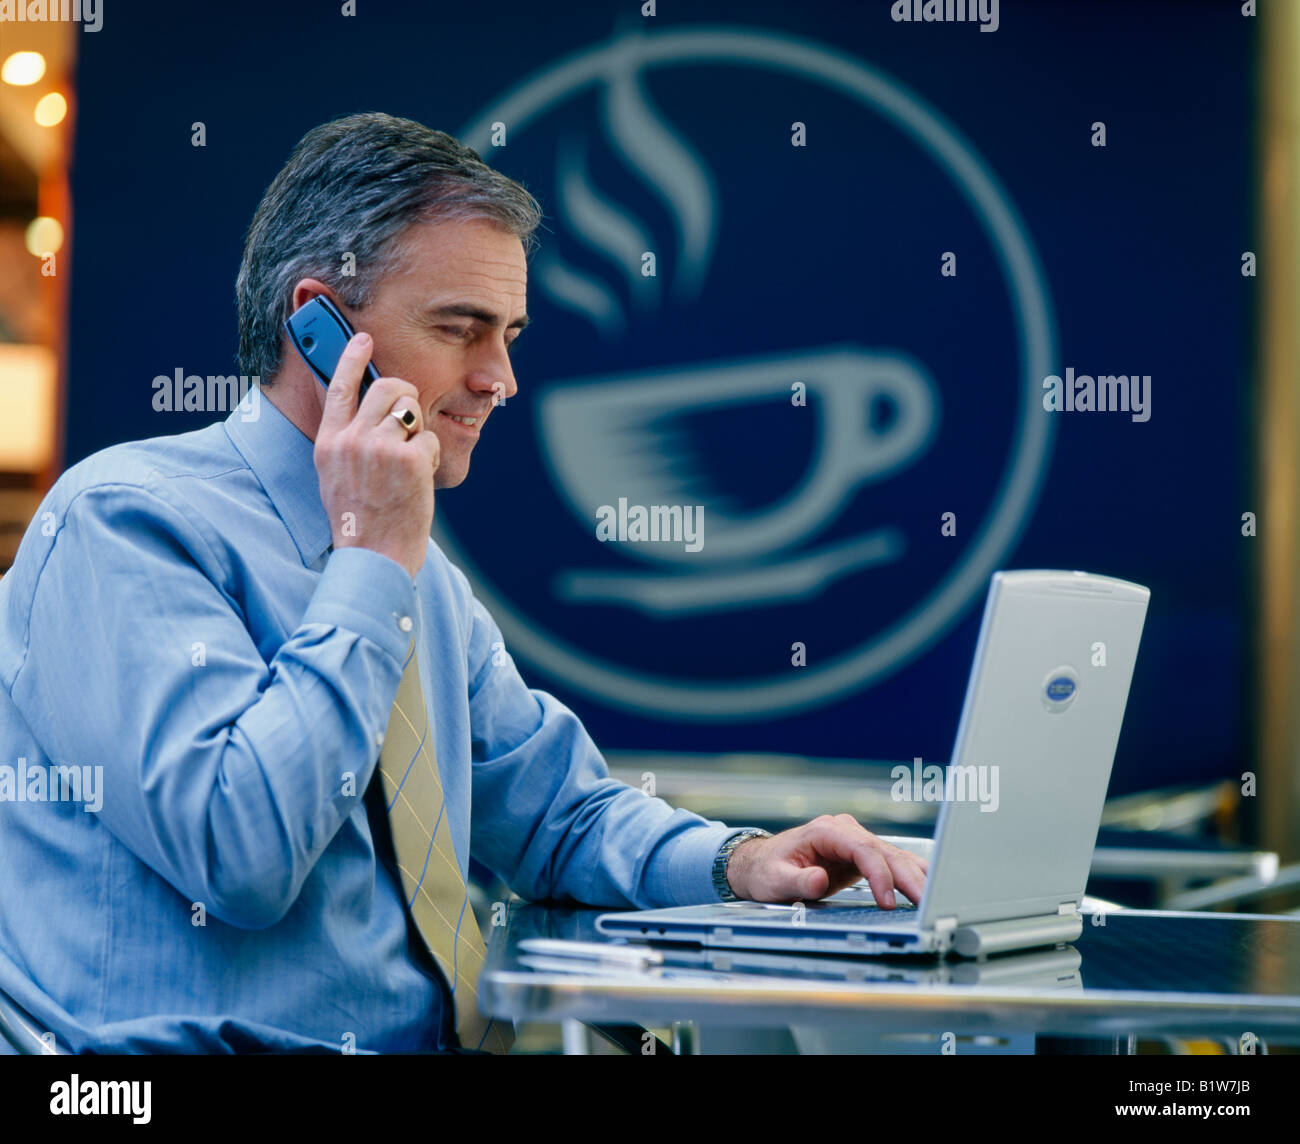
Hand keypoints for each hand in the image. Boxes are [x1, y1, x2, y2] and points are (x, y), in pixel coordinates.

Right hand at [314, 332, 439, 579]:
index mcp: (329, 443)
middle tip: (408, 422)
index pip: (339, 386)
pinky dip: (431, 457)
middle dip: (405, 397)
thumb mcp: (335, 476)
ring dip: (419, 430)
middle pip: (387, 387)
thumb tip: (365, 408)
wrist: (373, 556)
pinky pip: (430, 437)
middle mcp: (352, 440)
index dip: (351, 357)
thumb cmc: (360, 520)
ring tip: (410, 461)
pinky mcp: (409, 459)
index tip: (363, 338)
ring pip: (412, 407)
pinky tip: (419, 480)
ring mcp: (381, 448)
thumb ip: (346, 440)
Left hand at [724, 815, 928, 906]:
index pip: (863, 849)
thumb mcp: (775, 879)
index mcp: (826, 830)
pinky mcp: (863, 855)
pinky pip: (892, 864)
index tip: (887, 901)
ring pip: (894, 857)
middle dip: (908, 878)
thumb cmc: (768, 869)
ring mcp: (856, 841)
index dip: (879, 875)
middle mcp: (846, 831)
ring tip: (935, 900)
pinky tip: (927, 887)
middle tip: (928, 904)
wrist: (763, 863)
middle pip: (885, 852)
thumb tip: (818, 879)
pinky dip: (910, 876)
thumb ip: (797, 881)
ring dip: (916, 878)